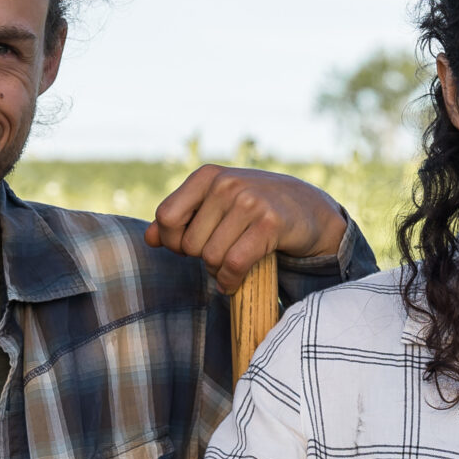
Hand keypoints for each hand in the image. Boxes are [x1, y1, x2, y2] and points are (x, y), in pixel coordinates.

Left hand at [146, 166, 348, 294]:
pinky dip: (230, 281)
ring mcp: (249, 202)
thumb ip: (181, 218)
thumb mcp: (216, 204)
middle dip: (202, 258)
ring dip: (219, 271)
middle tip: (221, 254)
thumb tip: (150, 238)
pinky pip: (234, 265)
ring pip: (211, 257)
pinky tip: (234, 282)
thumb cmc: (255, 208)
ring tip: (232, 264)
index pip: (167, 218)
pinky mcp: (270, 224)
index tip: (193, 245)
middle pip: (189, 244)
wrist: (308, 209)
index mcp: (207, 176)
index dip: (174, 241)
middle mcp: (226, 183)